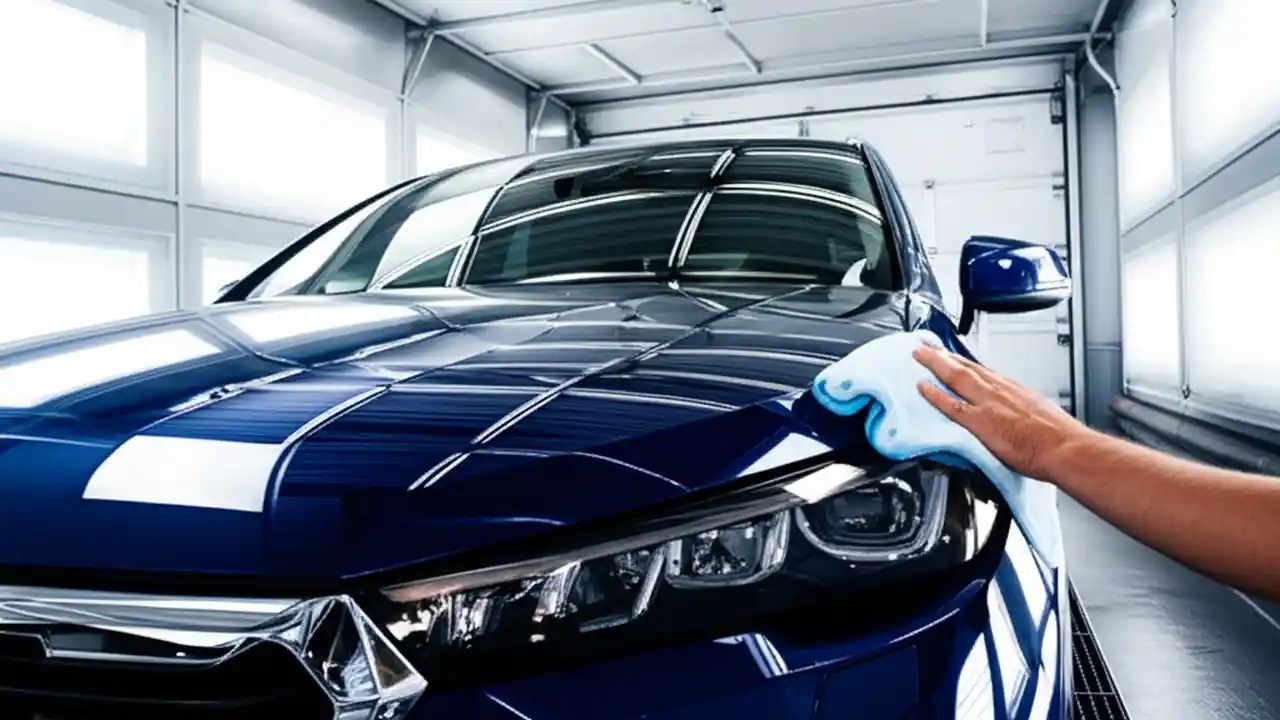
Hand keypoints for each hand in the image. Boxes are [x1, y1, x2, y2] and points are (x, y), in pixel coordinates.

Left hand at [911, 344, 1093, 482]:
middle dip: (943, 355)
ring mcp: (988, 404)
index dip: (964, 361)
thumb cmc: (1059, 437)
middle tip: (926, 347)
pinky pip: (951, 404)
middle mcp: (999, 391)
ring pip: (955, 376)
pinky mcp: (980, 422)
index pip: (982, 370)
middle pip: (965, 366)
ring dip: (935, 363)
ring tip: (919, 355)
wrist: (1066, 448)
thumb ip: (1022, 410)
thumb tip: (1018, 415)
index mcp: (1013, 389)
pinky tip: (921, 387)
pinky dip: (934, 394)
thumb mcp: (1040, 413)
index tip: (951, 356)